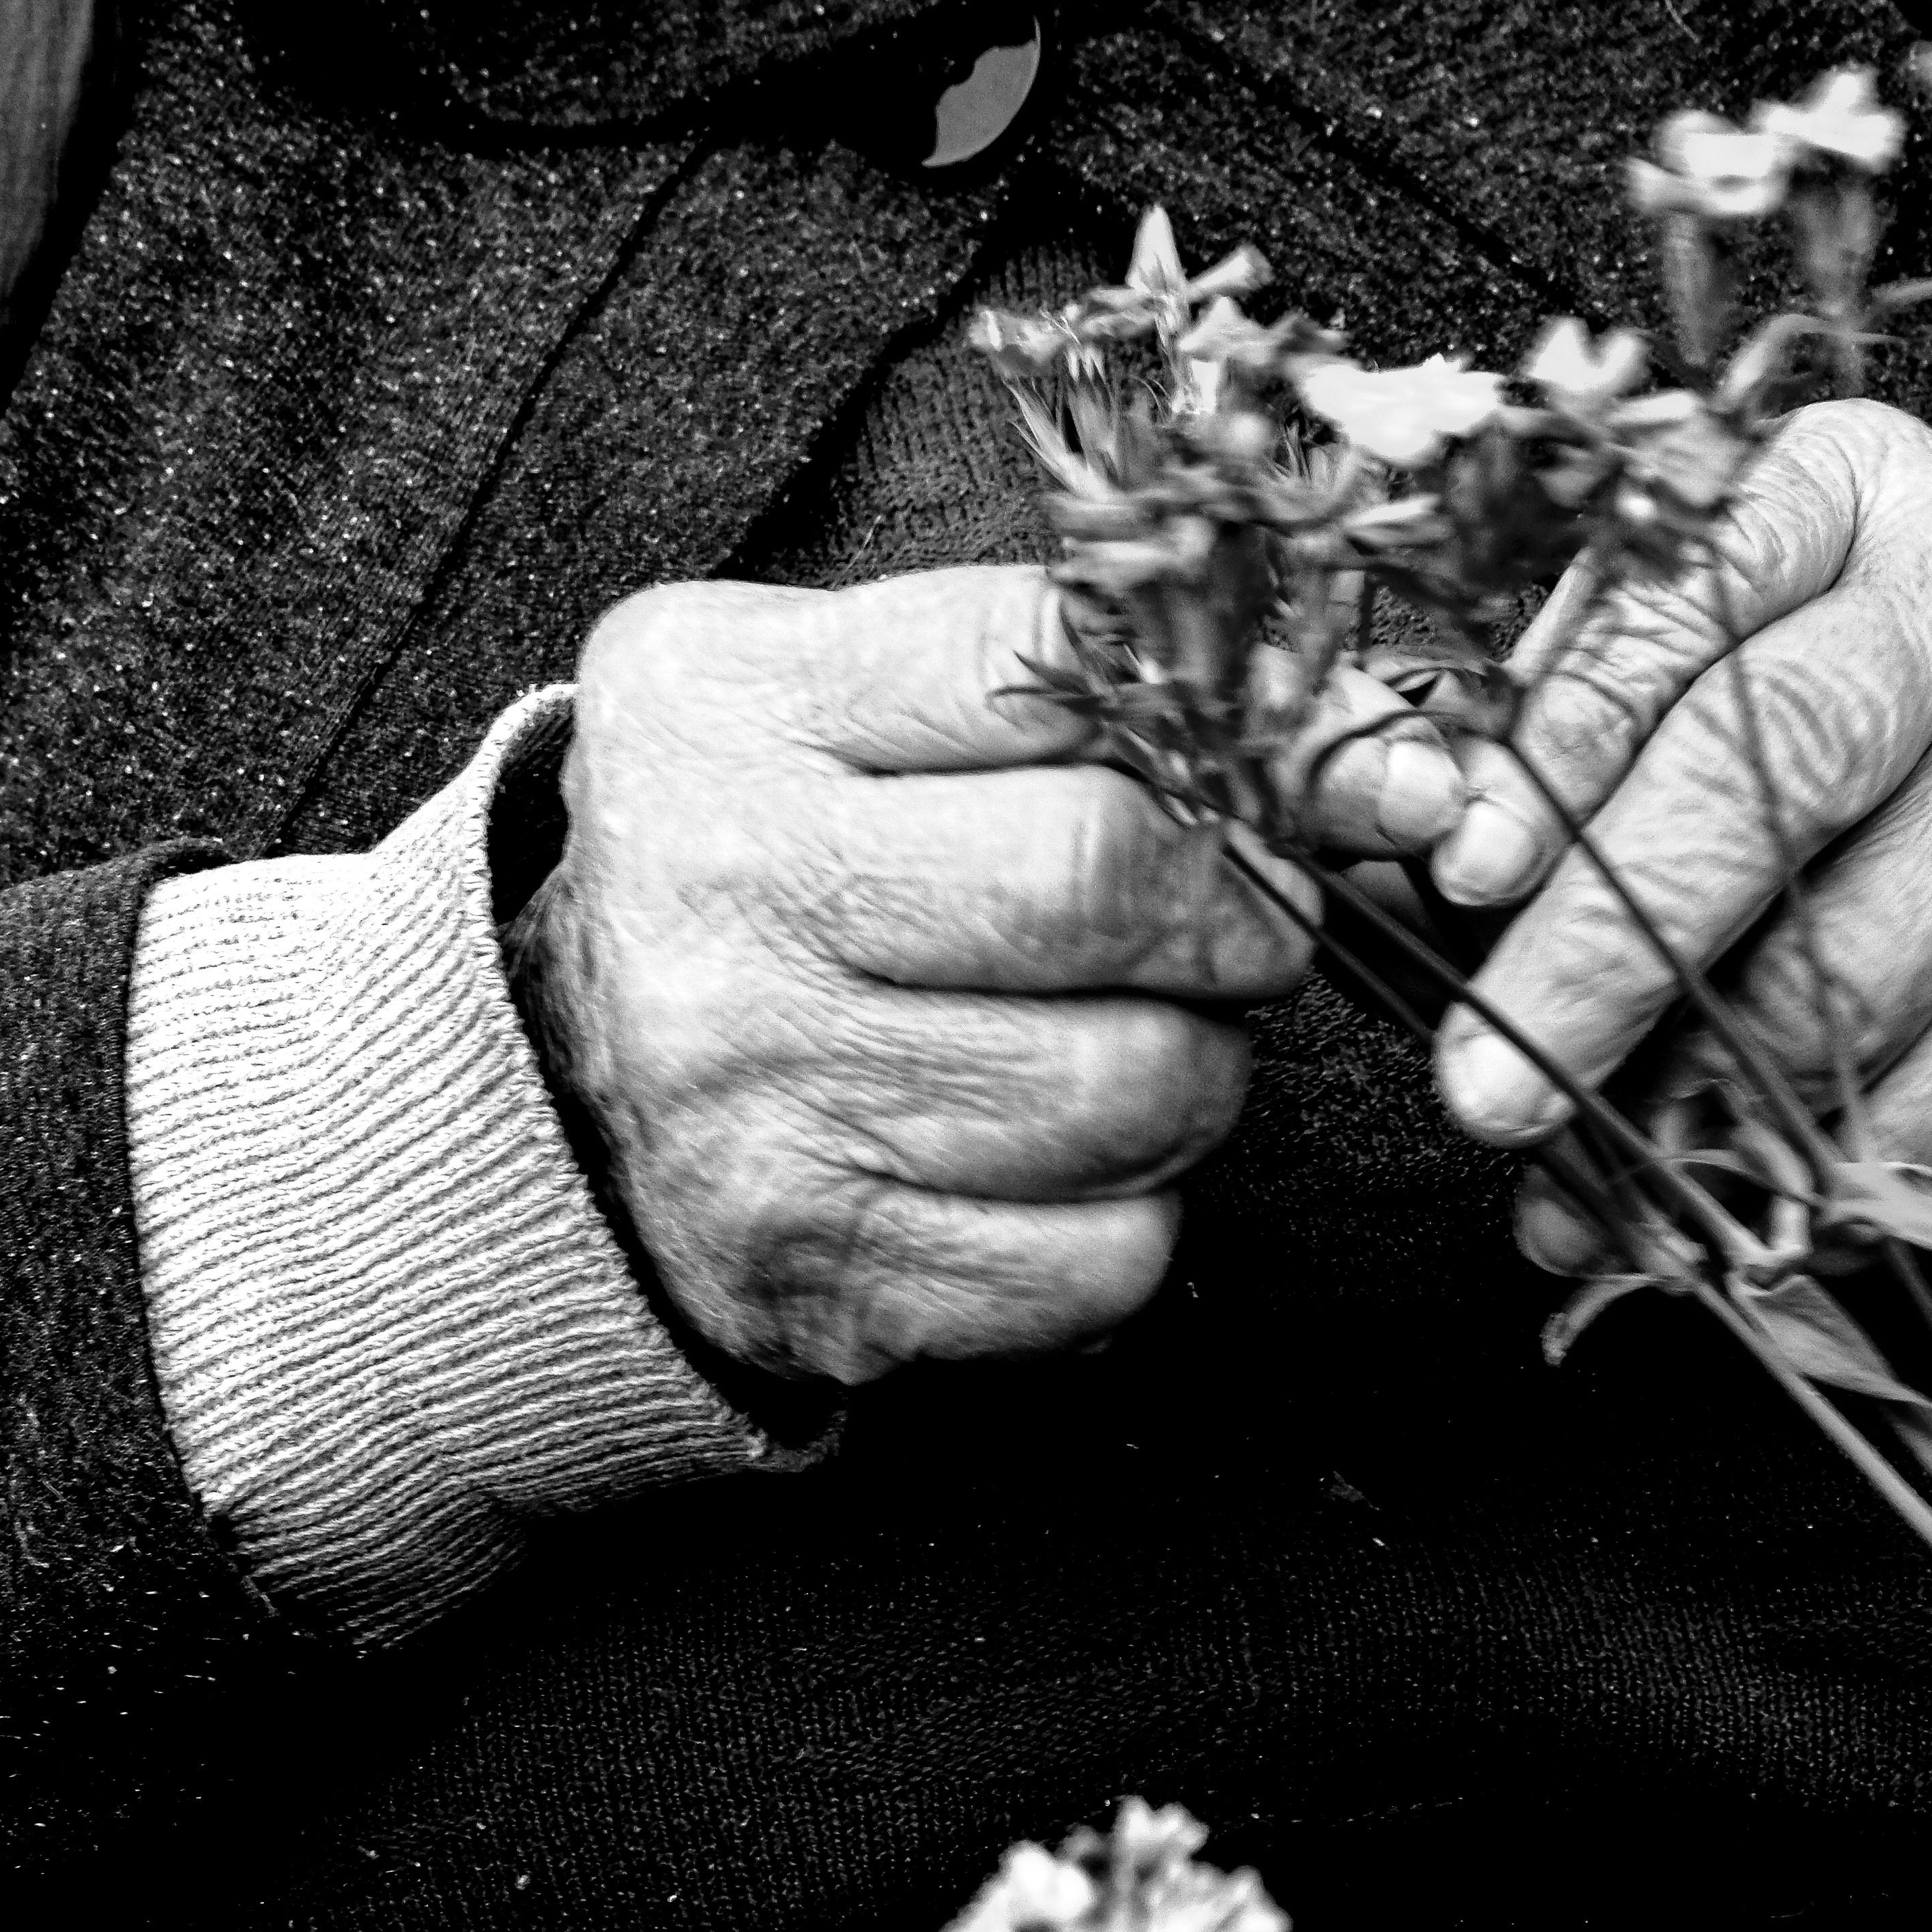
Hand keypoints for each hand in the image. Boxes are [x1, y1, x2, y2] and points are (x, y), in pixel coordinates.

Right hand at [512, 566, 1322, 1383]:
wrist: (557, 1104)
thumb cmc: (771, 874)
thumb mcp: (845, 713)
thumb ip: (1075, 683)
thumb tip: (1374, 733)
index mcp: (724, 706)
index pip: (1043, 659)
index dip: (1233, 719)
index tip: (1317, 772)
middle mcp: (725, 893)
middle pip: (1103, 876)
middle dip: (1240, 909)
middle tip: (1241, 925)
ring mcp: (765, 1098)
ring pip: (1137, 1084)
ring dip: (1198, 1072)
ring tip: (1133, 1042)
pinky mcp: (826, 1272)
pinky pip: (1107, 1257)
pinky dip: (1137, 1217)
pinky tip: (1069, 1168)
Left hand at [1403, 401, 1931, 1335]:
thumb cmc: (1821, 761)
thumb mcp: (1682, 683)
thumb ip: (1517, 731)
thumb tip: (1368, 815)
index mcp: (1838, 489)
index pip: (1688, 586)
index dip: (1565, 735)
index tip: (1461, 866)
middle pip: (1779, 768)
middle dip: (1607, 954)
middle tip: (1482, 1090)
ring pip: (1856, 965)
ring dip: (1695, 1111)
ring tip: (1581, 1193)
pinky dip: (1817, 1187)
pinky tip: (1725, 1224)